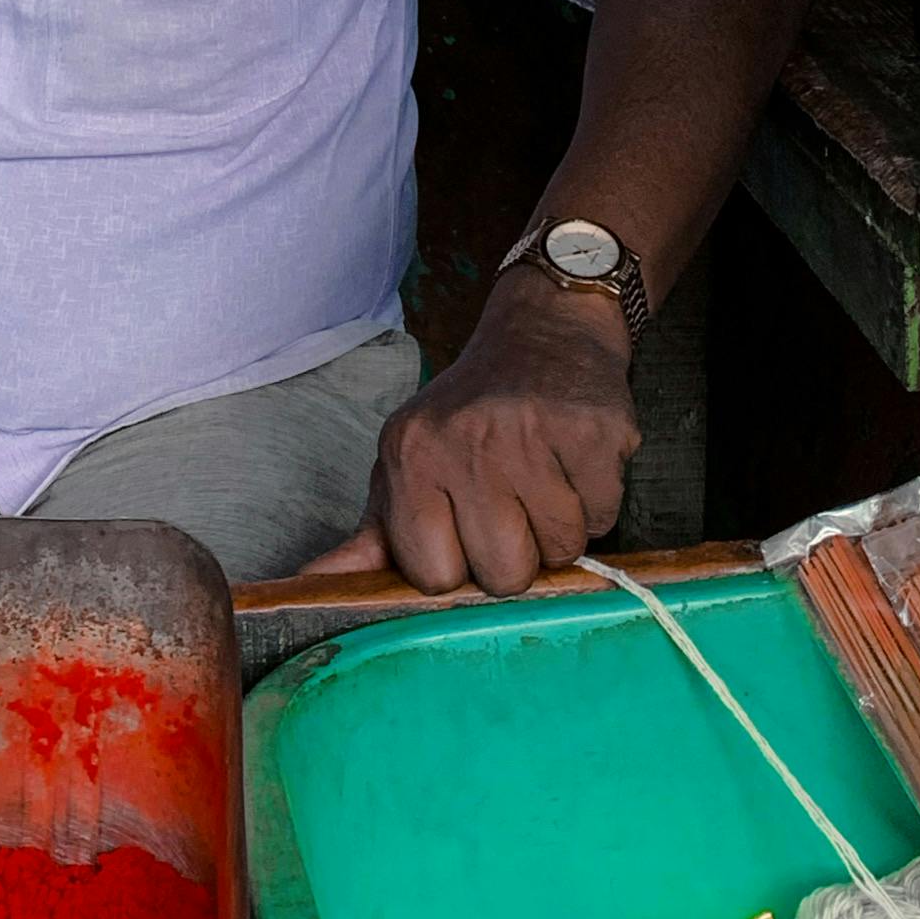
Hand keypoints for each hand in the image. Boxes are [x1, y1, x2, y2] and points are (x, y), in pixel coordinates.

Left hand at [301, 268, 639, 596]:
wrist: (544, 333)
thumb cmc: (470, 416)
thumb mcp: (408, 464)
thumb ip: (374, 535)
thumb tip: (314, 585)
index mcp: (408, 456)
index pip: (434, 577)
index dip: (459, 566)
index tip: (466, 531)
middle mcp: (463, 441)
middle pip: (503, 575)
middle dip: (518, 555)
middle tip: (514, 504)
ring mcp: (530, 433)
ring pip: (561, 550)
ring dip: (562, 527)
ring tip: (546, 477)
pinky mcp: (591, 430)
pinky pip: (605, 517)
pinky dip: (598, 501)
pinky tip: (576, 460)